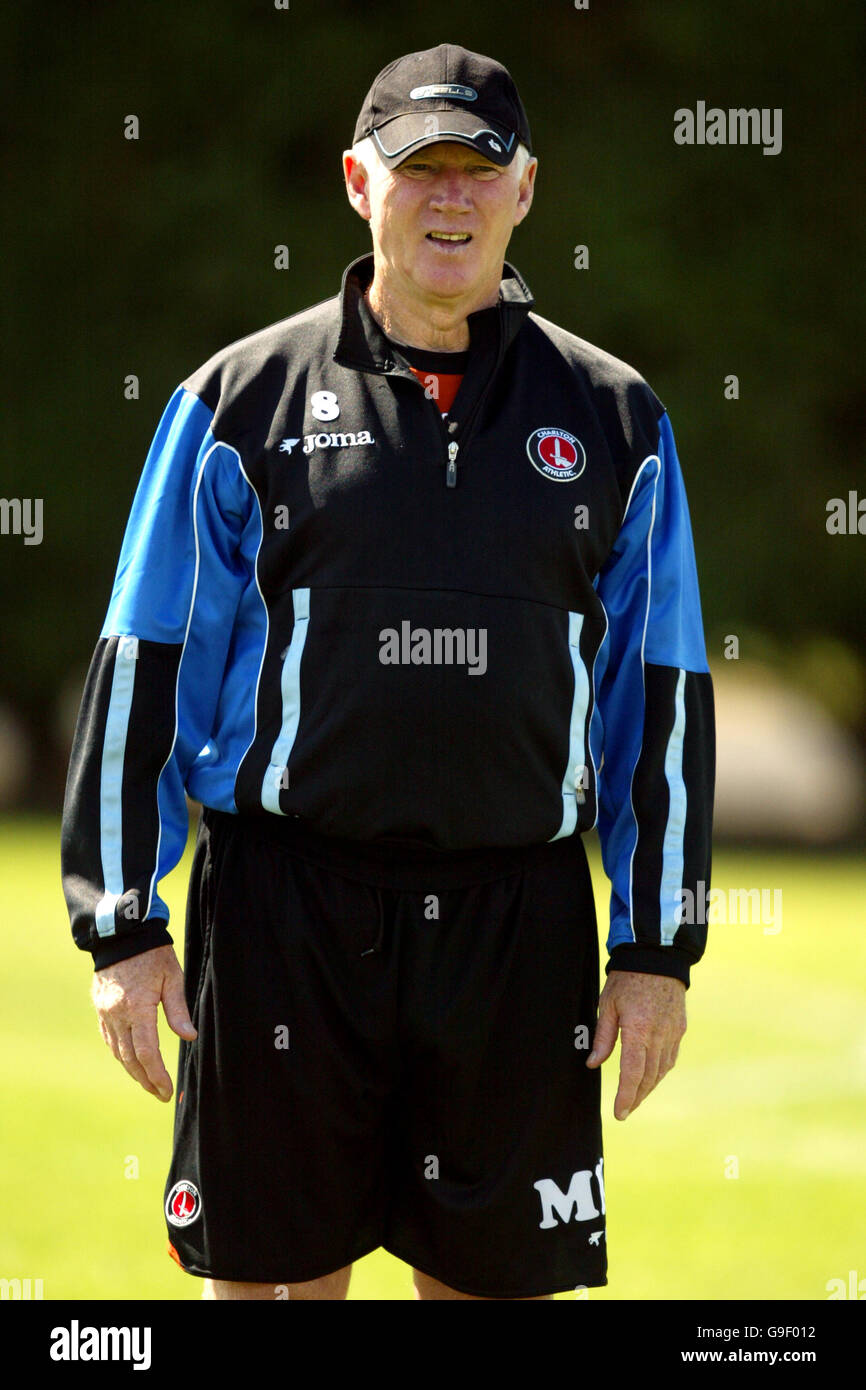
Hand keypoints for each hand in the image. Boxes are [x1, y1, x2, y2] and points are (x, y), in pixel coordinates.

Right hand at [91, 944, 196, 1100]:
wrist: (122, 935)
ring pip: (118, 1052)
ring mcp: (105, 1012)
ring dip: (133, 1071)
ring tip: (149, 1084)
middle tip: (161, 1094)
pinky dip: (121, 1055)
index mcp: (138, 1007)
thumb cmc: (153, 954)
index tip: (166, 1090)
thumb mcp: (173, 977)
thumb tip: (189, 1037)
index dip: (157, 1075)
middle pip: (130, 1058)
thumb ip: (178, 1009)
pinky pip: (109, 1039)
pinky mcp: (100, 1009)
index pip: (146, 1052)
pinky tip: (131, 1063)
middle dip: (146, 1080)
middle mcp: (118, 1014)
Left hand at [585, 970, 685, 1119]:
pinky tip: (651, 1077)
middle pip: (648, 1077)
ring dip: (648, 1087)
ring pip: (661, 1071)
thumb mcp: (607, 1004)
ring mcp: (673, 1033)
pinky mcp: (680, 1029)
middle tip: (625, 1111)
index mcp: (638, 1029)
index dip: (626, 1096)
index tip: (619, 1113)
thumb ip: (603, 1037)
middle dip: (636, 1097)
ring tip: (635, 1097)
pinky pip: (670, 1058)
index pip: (632, 1073)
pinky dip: (659, 1071)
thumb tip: (593, 1064)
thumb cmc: (627, 979)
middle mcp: (659, 1035)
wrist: (658, 957)